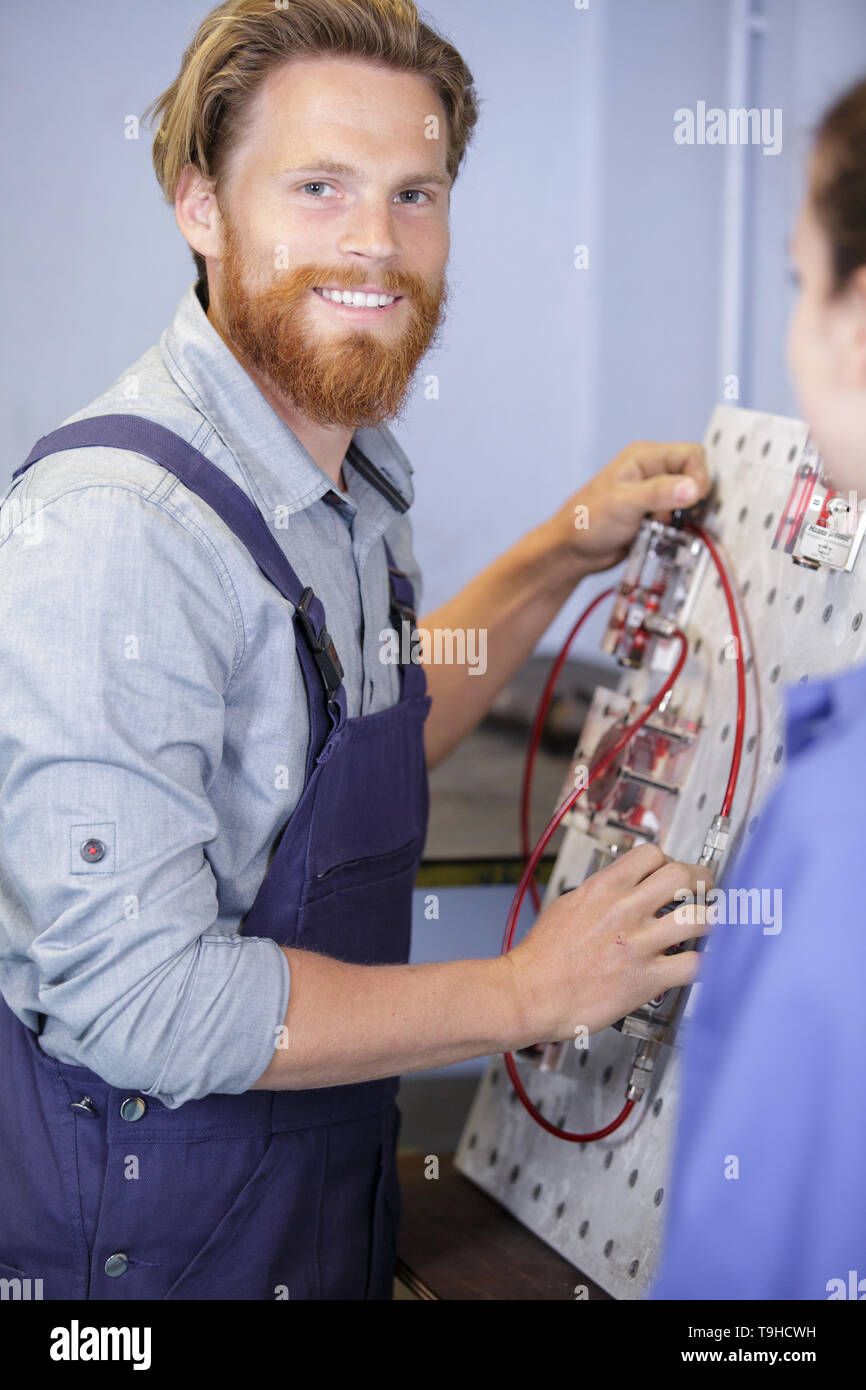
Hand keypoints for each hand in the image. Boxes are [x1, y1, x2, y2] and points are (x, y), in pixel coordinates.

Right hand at [503, 843, 714, 1042]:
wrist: (529, 992)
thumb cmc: (541, 956)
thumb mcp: (567, 905)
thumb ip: (599, 893)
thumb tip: (620, 888)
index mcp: (604, 887)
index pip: (653, 854)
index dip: (669, 861)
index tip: (673, 873)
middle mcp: (625, 910)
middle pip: (684, 876)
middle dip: (703, 881)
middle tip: (706, 890)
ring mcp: (639, 944)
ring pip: (700, 919)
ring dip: (712, 920)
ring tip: (711, 925)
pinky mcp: (646, 978)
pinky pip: (694, 965)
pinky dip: (704, 963)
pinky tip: (701, 962)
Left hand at [553, 440, 711, 573]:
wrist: (572, 551)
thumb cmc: (587, 521)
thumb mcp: (624, 504)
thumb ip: (659, 493)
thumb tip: (692, 488)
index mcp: (645, 456)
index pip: (691, 455)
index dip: (698, 476)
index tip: (691, 500)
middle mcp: (652, 471)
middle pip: (693, 477)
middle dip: (687, 500)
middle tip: (668, 515)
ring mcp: (654, 494)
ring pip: (687, 501)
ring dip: (677, 518)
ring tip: (654, 526)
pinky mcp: (654, 515)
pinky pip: (677, 519)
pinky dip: (671, 530)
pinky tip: (652, 535)